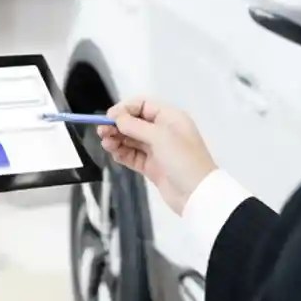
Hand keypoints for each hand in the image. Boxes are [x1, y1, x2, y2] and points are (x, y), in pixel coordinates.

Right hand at [97, 98, 217, 214]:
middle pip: (134, 122)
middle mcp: (163, 131)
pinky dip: (121, 153)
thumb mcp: (160, 137)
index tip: (109, 117)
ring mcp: (157, 149)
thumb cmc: (184, 160)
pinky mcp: (152, 166)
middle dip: (117, 125)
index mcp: (170, 118)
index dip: (124, 109)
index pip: (142, 106)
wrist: (197, 194)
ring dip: (117, 139)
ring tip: (106, 144)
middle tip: (102, 131)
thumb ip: (135, 126)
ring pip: (131, 139)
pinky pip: (132, 155)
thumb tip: (117, 118)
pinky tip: (114, 152)